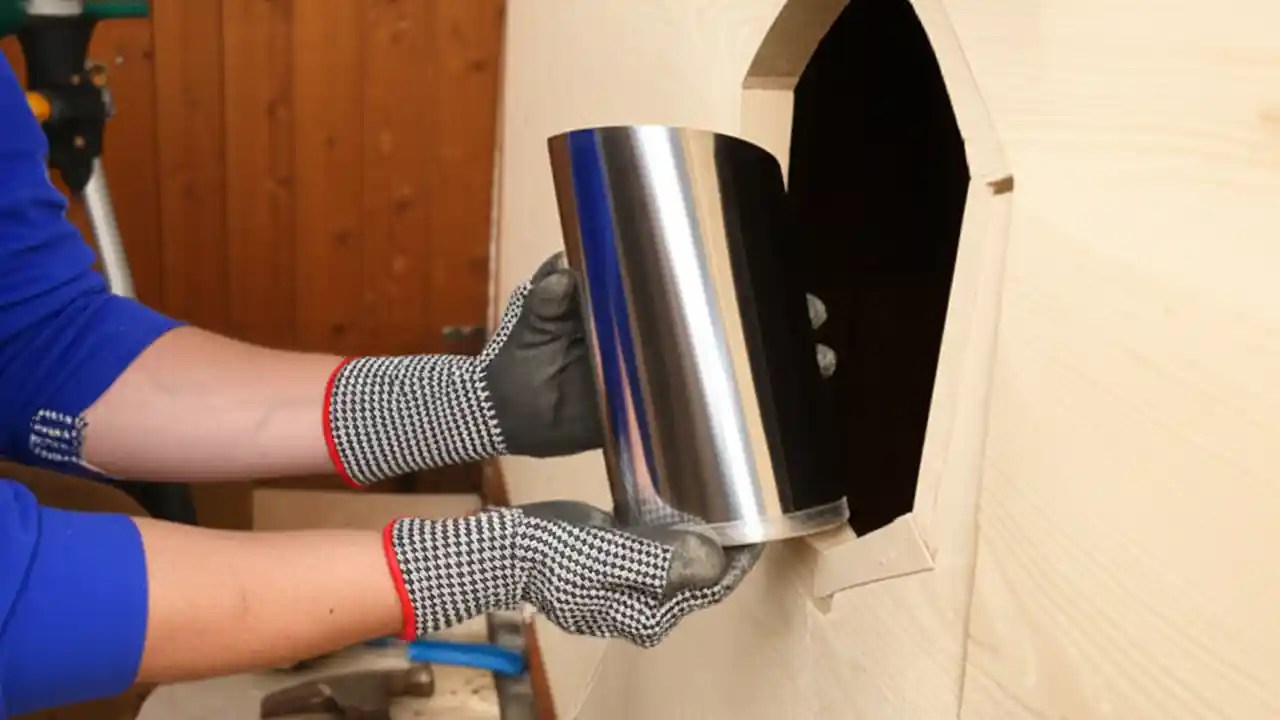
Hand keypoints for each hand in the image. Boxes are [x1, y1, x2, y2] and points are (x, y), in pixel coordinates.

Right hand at [384, 501, 759, 647]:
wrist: (509, 548)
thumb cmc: (553, 555)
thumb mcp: (609, 557)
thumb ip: (661, 562)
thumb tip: (713, 562)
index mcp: (648, 616)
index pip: (711, 588)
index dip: (740, 557)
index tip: (762, 525)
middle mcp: (645, 609)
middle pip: (701, 576)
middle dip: (726, 546)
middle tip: (750, 507)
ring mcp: (631, 588)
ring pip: (684, 561)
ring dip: (704, 536)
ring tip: (728, 502)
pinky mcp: (619, 566)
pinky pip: (661, 550)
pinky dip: (677, 531)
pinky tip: (688, 502)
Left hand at [483, 253, 838, 456]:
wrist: (502, 416)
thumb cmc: (516, 356)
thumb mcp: (533, 319)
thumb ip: (546, 299)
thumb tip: (563, 275)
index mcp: (639, 306)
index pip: (700, 282)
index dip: (745, 277)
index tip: (781, 272)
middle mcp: (661, 340)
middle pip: (734, 325)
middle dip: (782, 322)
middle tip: (811, 321)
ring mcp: (665, 381)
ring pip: (735, 372)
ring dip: (780, 371)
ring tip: (817, 368)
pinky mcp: (661, 422)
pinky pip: (712, 419)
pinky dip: (748, 421)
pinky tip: (786, 427)